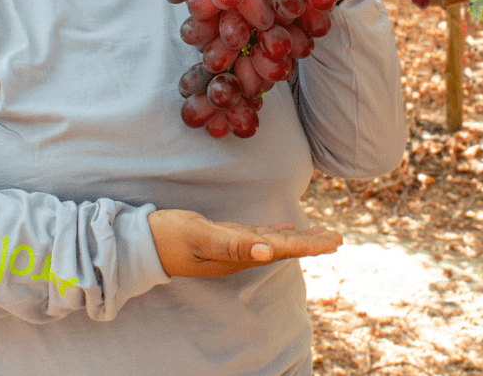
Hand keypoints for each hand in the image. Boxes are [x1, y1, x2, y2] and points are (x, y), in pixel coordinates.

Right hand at [147, 208, 342, 277]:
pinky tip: (286, 229)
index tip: (334, 242)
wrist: (145, 243)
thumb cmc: (172, 238)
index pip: (284, 249)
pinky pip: (259, 236)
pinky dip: (276, 232)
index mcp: (241, 253)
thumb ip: (234, 244)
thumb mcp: (202, 237)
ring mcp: (233, 246)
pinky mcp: (225, 237)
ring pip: (274, 242)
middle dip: (311, 243)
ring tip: (321, 235)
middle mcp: (242, 252)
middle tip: (338, 238)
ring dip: (298, 238)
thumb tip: (268, 252)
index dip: (310, 245)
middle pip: (285, 247)